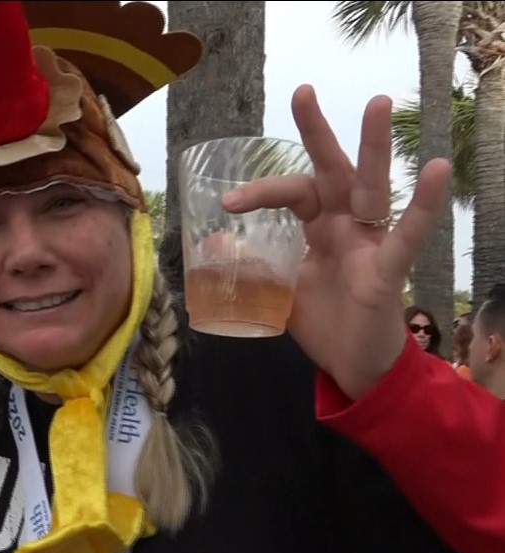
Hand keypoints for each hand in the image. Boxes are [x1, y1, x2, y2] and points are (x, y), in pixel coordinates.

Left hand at [222, 85, 449, 398]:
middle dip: (317, 133)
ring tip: (378, 103)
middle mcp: (347, 225)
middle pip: (332, 171)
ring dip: (374, 146)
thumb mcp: (280, 290)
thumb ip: (254, 264)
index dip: (262, 191)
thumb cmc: (325, 323)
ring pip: (372, 186)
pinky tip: (433, 171)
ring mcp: (370, 243)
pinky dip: (421, 205)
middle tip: (301, 92)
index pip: (293, 193)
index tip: (229, 202)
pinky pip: (408, 234)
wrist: (353, 368)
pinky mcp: (389, 269)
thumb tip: (211, 244)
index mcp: (320, 228)